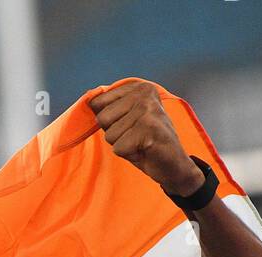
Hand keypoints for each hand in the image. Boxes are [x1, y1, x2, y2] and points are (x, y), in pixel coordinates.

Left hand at [90, 81, 202, 195]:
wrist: (174, 165)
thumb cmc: (145, 143)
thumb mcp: (125, 120)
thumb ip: (108, 109)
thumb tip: (88, 101)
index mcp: (138, 87)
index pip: (97, 103)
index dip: (109, 123)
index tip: (129, 126)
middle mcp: (144, 92)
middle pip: (102, 119)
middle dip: (115, 135)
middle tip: (135, 138)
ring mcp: (147, 109)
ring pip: (110, 135)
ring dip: (123, 145)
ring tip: (141, 143)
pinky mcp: (148, 128)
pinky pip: (119, 148)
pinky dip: (129, 155)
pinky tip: (145, 150)